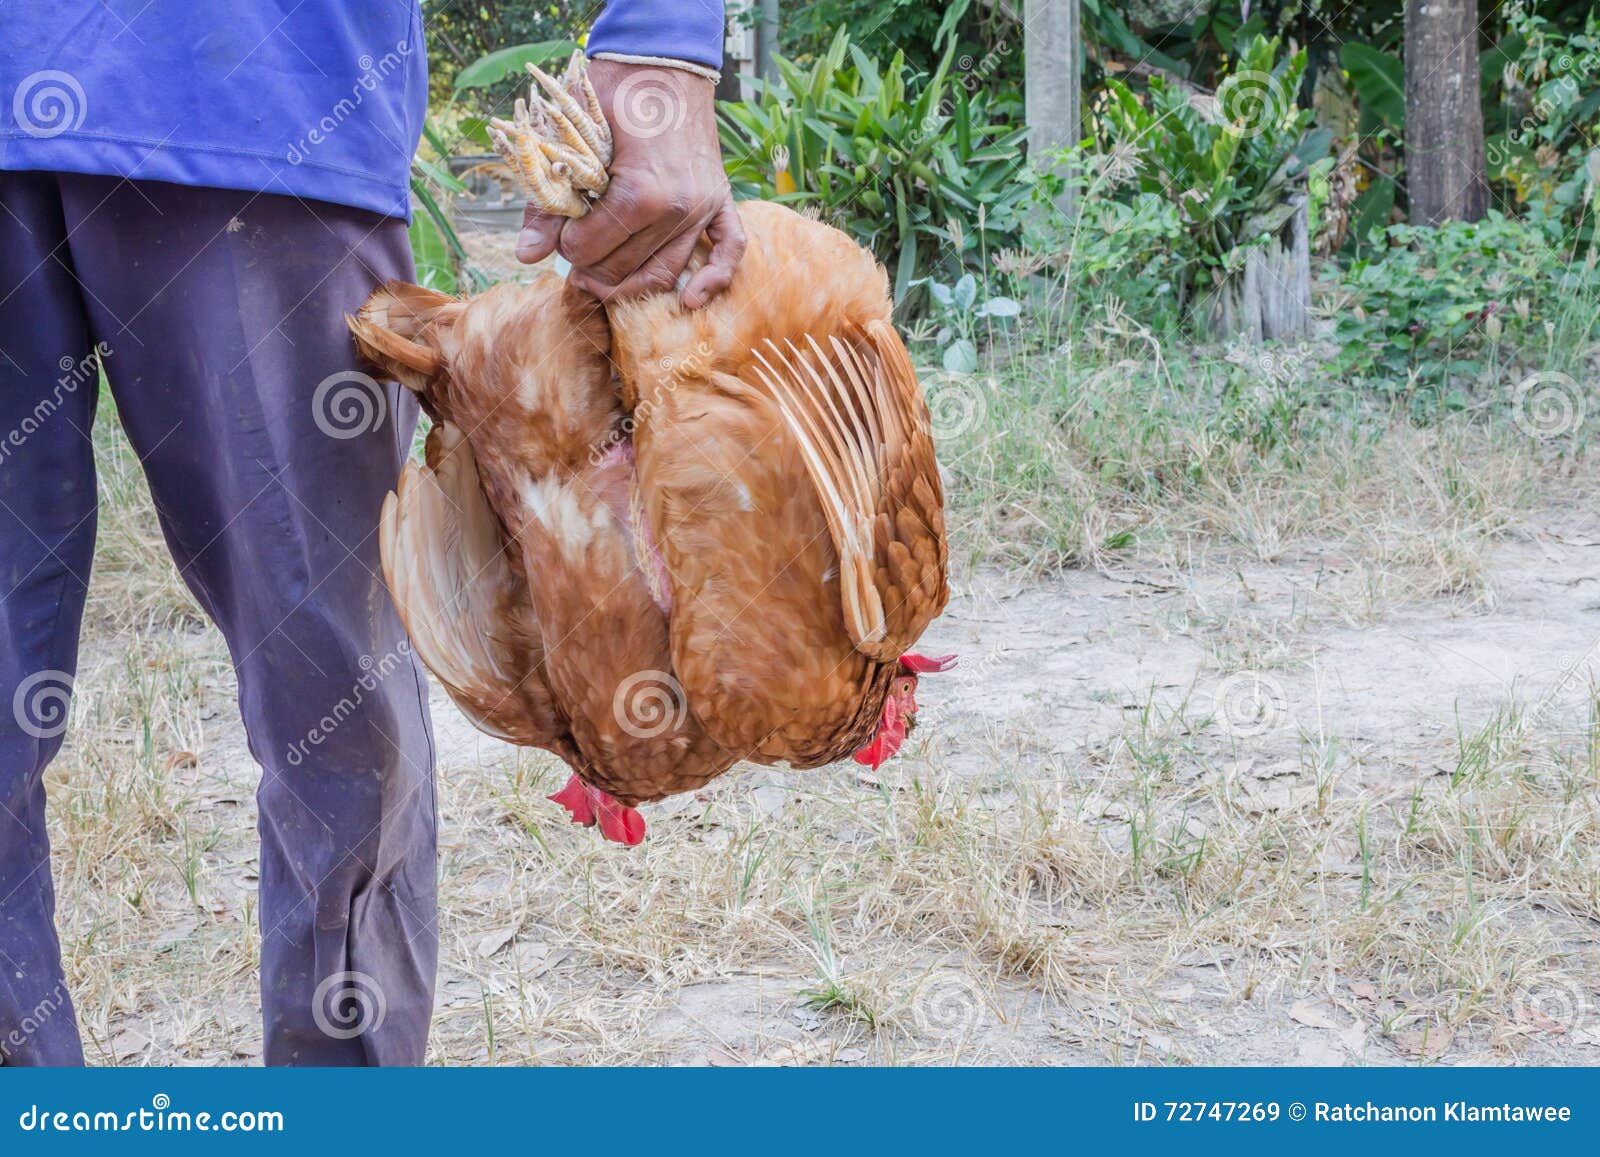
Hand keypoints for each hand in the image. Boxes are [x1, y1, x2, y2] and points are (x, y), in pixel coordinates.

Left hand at [515, 59, 744, 309]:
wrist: (664, 63)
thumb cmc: (614, 94)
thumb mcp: (572, 139)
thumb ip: (548, 201)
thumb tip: (526, 255)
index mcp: (641, 193)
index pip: (593, 249)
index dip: (567, 246)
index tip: (561, 231)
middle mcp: (678, 208)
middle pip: (623, 268)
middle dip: (591, 266)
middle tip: (574, 255)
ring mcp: (703, 207)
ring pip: (664, 272)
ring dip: (630, 284)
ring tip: (602, 280)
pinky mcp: (720, 200)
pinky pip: (729, 250)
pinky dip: (714, 280)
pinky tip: (689, 301)